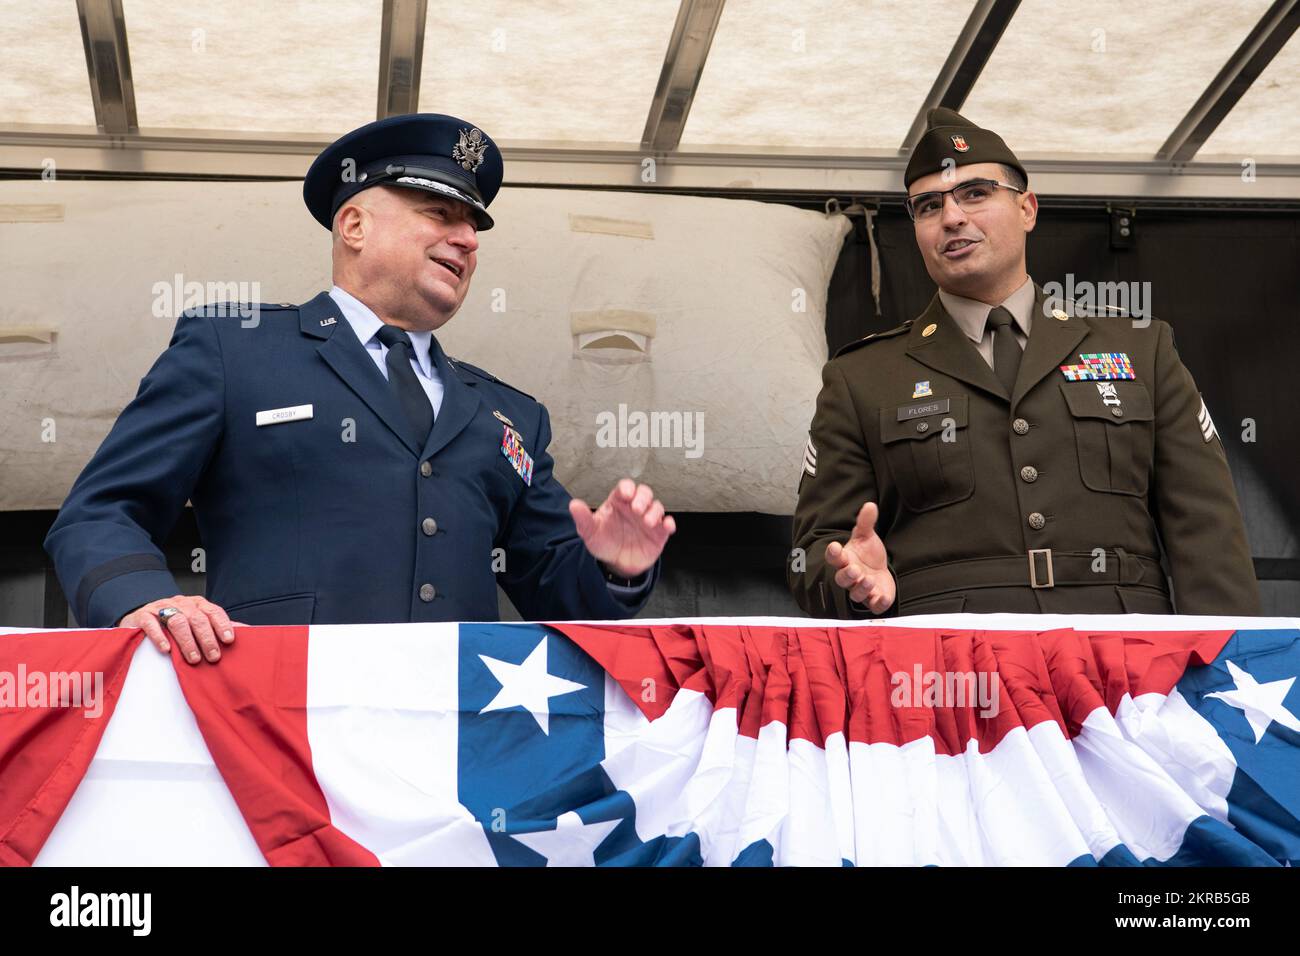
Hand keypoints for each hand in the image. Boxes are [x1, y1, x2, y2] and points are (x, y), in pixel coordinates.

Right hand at [118, 595, 244, 665]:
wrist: (140, 617)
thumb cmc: (174, 622)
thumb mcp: (197, 622)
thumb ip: (218, 627)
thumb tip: (247, 631)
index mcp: (197, 604)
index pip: (213, 611)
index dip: (222, 625)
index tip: (229, 640)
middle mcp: (181, 603)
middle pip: (197, 618)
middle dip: (207, 638)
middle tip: (213, 657)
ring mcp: (161, 608)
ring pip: (177, 621)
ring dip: (187, 641)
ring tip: (194, 659)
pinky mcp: (142, 616)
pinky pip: (151, 623)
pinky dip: (159, 636)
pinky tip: (166, 649)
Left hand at [569, 479, 676, 576]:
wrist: (615, 565)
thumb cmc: (604, 543)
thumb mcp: (590, 532)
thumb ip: (583, 519)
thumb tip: (573, 505)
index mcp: (619, 503)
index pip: (625, 487)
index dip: (627, 488)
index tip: (625, 495)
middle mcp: (635, 508)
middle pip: (644, 493)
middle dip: (643, 498)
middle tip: (636, 509)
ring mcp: (648, 519)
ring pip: (657, 507)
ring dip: (654, 512)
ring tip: (647, 522)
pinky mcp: (658, 533)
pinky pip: (667, 524)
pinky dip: (669, 523)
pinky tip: (667, 526)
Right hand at [826, 501, 895, 613]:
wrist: (880, 572)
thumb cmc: (868, 555)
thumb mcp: (867, 537)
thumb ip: (866, 523)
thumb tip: (870, 505)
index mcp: (845, 560)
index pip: (834, 558)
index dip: (833, 553)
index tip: (835, 546)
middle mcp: (851, 577)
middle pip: (842, 579)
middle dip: (847, 576)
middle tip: (855, 570)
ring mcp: (862, 591)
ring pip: (856, 594)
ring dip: (861, 588)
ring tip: (869, 580)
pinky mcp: (874, 601)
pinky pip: (874, 606)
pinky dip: (877, 603)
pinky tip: (882, 597)